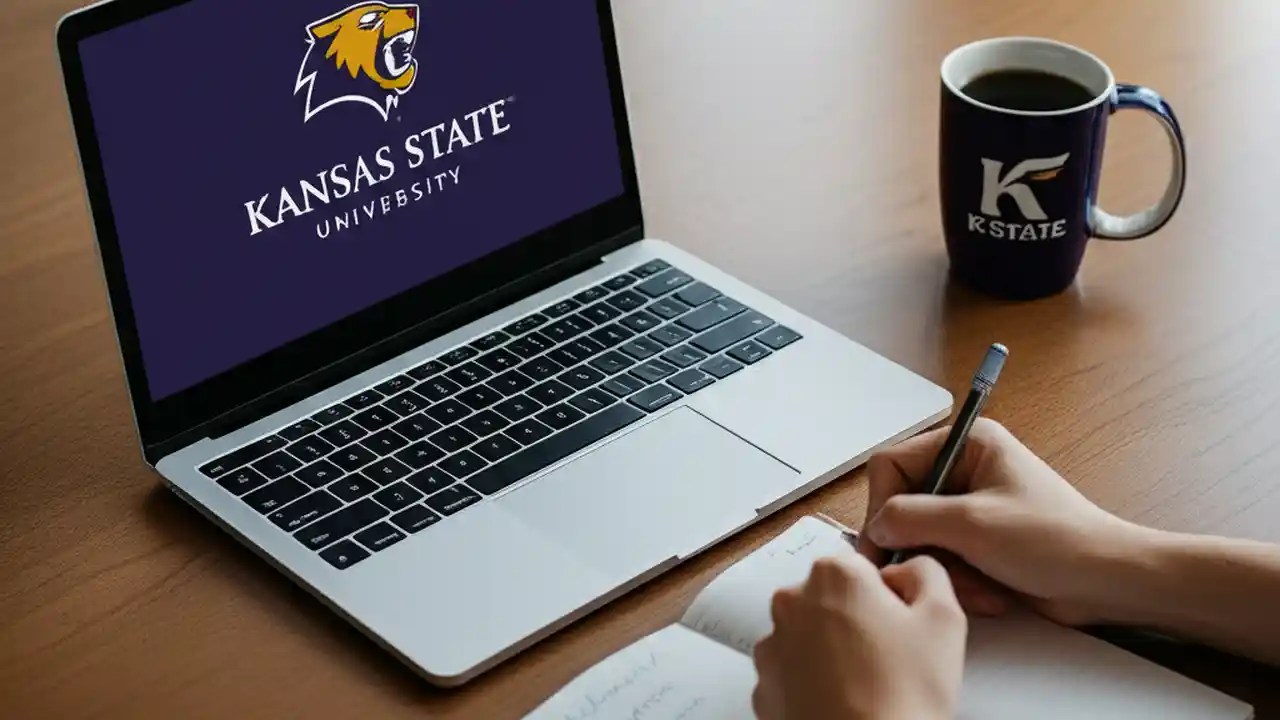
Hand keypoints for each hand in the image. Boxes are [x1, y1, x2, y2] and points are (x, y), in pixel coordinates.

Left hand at [752, 554, 965, 719]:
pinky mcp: (764, 685)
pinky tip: (843, 701)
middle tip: (889, 659)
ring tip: (867, 686)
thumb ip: (927, 573)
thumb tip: (910, 569)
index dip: (890, 598)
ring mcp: (773, 646)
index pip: (864, 568)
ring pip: (810, 636)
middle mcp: (792, 603)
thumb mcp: (944, 619)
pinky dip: (813, 683)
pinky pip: (793, 673)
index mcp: (834, 575)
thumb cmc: (902, 695)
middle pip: (832, 599)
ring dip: (833, 652)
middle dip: (858, 621)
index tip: (902, 628)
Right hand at [860, 418, 1147, 624]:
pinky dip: (959, 581)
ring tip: (978, 585)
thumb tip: (874, 528)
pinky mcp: (978, 541)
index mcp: (968, 444)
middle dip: (920, 546)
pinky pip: (942, 560)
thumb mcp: (973, 524)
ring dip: (944, 570)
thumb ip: (910, 518)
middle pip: (903, 505)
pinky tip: (989, 591)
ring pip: (921, 539)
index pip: (892, 464)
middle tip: (931, 572)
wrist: (1108, 582)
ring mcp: (971, 508)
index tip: (881, 543)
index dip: (880, 504)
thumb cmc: (1059, 540)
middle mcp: (966, 470)